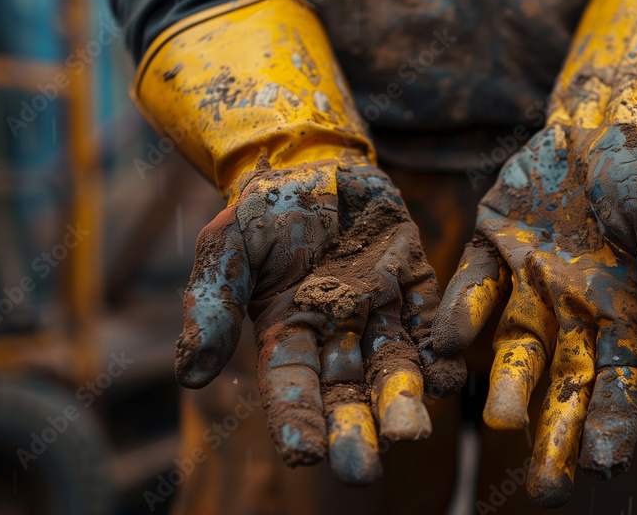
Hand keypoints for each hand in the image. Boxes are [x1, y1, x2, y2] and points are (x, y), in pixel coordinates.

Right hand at [176, 153, 452, 484]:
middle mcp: (336, 335)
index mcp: (286, 334)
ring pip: (393, 366)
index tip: (304, 453)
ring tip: (411, 432)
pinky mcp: (415, 286)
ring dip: (402, 400)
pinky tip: (446, 376)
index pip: (291, 388)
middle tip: (365, 472)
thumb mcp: (227, 246)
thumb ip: (213, 304)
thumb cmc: (263, 208)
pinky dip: (438, 350)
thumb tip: (190, 374)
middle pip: (347, 392)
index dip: (296, 420)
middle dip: (355, 431)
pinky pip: (429, 324)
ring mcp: (380, 313)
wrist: (315, 165)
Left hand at [431, 120, 636, 505]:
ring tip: (502, 419)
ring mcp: (528, 285)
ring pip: (514, 346)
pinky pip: (472, 287)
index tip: (603, 464)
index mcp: (623, 318)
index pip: (619, 386)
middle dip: (556, 435)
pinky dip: (460, 311)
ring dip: (508, 382)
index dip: (613, 425)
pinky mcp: (490, 250)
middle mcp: (571, 314)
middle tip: (548, 489)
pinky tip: (446, 342)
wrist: (604, 121)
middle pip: (563, 385)